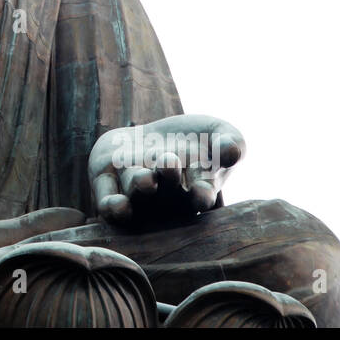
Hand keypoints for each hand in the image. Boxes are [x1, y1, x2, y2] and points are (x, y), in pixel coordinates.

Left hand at [88, 114, 243, 226]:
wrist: (150, 136)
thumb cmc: (192, 138)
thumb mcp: (217, 133)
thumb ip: (230, 142)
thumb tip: (232, 152)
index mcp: (196, 190)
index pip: (200, 196)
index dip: (201, 195)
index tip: (202, 191)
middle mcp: (165, 199)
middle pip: (167, 194)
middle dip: (168, 179)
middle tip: (169, 163)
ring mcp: (136, 195)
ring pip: (137, 194)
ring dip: (139, 187)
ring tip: (145, 178)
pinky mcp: (107, 187)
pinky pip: (107, 203)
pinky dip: (112, 207)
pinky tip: (118, 205)